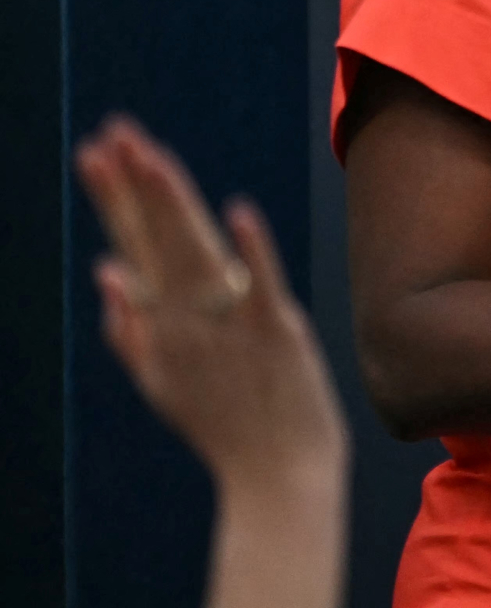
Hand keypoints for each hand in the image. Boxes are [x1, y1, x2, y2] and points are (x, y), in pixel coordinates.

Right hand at [76, 114, 345, 498]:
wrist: (278, 476)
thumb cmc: (225, 424)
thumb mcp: (162, 381)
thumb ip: (130, 328)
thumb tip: (106, 269)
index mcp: (161, 326)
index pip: (133, 246)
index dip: (117, 198)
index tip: (96, 152)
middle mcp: (188, 321)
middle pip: (158, 239)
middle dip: (134, 184)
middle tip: (114, 132)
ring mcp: (230, 325)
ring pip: (196, 251)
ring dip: (174, 202)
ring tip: (152, 154)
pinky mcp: (278, 333)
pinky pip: (261, 283)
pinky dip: (250, 250)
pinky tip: (237, 212)